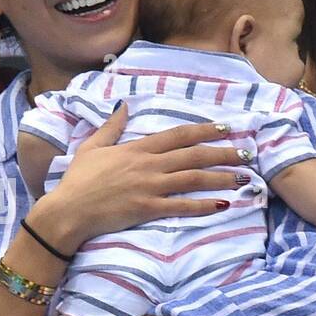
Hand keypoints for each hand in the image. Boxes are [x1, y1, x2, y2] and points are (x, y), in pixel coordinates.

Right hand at [31, 108, 244, 252]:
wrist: (69, 210)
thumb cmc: (78, 180)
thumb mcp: (92, 147)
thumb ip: (111, 127)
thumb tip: (123, 105)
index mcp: (137, 148)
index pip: (178, 135)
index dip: (204, 131)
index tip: (225, 129)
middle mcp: (149, 164)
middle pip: (194, 155)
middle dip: (223, 153)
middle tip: (246, 154)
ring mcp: (150, 187)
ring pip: (194, 178)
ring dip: (221, 177)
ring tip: (243, 178)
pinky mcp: (149, 209)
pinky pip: (182, 206)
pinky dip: (205, 205)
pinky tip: (223, 204)